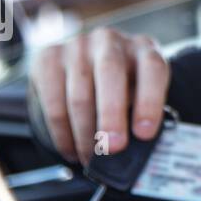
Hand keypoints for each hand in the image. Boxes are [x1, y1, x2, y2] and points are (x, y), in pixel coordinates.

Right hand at [31, 27, 169, 165]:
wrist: (88, 63)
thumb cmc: (125, 87)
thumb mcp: (141, 95)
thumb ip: (141, 116)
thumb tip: (133, 153)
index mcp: (144, 49)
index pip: (152, 69)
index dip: (149, 101)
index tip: (144, 134)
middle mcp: (110, 41)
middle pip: (110, 73)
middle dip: (111, 115)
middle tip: (112, 148)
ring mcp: (77, 46)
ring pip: (79, 94)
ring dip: (84, 134)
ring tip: (90, 159)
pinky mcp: (49, 57)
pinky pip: (53, 101)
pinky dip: (62, 132)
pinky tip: (71, 150)